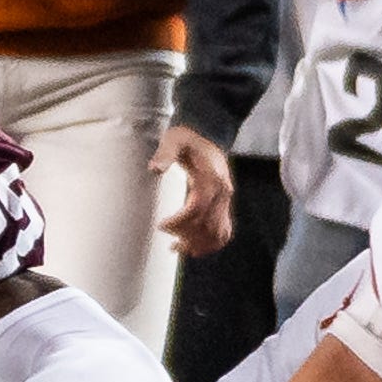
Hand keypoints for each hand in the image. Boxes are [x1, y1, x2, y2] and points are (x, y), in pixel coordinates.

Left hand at [153, 125, 234, 254]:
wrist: (209, 133)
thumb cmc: (187, 138)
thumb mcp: (173, 140)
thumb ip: (165, 154)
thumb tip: (155, 168)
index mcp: (210, 179)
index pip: (197, 209)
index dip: (179, 222)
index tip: (162, 226)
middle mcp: (222, 191)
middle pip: (207, 225)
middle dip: (186, 237)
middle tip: (168, 239)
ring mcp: (226, 199)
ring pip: (219, 233)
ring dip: (200, 245)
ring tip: (178, 248)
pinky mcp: (226, 203)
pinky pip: (225, 230)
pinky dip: (213, 243)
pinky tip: (195, 248)